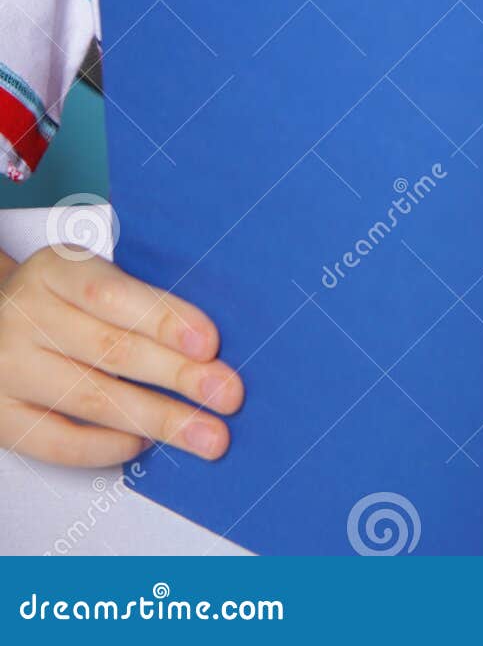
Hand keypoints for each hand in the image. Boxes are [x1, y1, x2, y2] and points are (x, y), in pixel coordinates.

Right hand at [0, 246, 243, 466]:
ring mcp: (7, 368)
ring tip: (206, 435)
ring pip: (92, 399)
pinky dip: (104, 447)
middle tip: (227, 395)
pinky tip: (141, 443)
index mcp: (54, 270)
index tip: (210, 344)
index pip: (113, 295)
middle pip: (112, 350)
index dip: (165, 320)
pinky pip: (56, 441)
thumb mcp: (84, 275)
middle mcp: (25, 317)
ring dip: (158, 420)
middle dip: (178, 376)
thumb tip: (206, 346)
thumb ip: (134, 300)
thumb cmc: (57, 301)